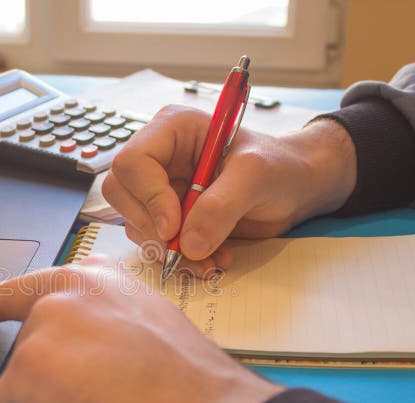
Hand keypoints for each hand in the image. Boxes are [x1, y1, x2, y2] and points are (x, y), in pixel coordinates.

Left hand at [0, 257, 281, 402]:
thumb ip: (98, 332)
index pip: (21, 289)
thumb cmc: (196, 397)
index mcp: (98, 279)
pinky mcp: (27, 372)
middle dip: (53, 394)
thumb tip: (69, 366)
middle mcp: (66, 290)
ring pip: (16, 396)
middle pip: (23, 360)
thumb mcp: (144, 338)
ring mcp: (44, 327)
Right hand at [102, 105, 355, 275]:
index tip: (174, 227)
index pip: (133, 161)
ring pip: (134, 221)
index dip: (148, 197)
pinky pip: (154, 241)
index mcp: (173, 130)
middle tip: (182, 249)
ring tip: (209, 259)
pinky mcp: (167, 216)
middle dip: (150, 227)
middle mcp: (159, 157)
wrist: (293, 190)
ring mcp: (160, 188)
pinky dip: (178, 257)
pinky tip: (210, 258)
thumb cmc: (278, 166)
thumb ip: (221, 206)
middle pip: (121, 192)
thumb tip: (189, 244)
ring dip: (166, 249)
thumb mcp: (255, 176)